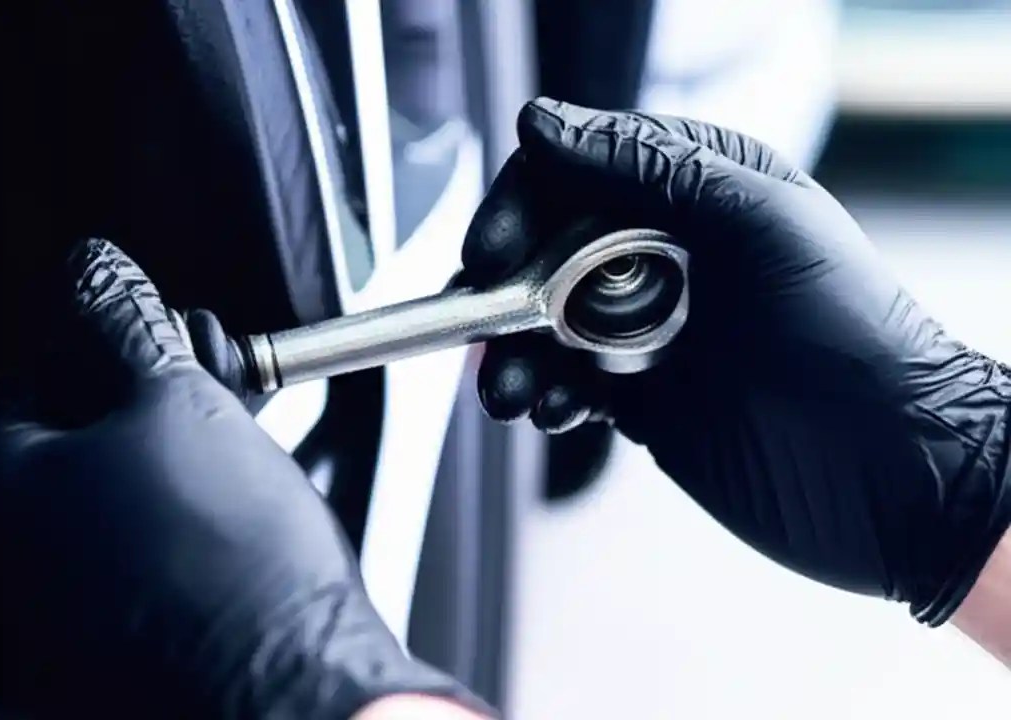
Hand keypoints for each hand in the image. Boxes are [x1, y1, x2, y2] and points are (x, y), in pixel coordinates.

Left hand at [0, 239, 482, 717]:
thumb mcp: (182, 406)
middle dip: (127, 416)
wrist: (293, 701)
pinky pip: (91, 589)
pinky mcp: (72, 682)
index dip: (103, 353)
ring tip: (217, 467)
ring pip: (73, 523)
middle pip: (46, 454)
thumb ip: (125, 323)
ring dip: (137, 480)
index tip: (154, 356)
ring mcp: (24, 638)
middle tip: (197, 405)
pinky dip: (137, 552)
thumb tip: (95, 273)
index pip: (23, 379)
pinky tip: (203, 540)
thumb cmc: (236, 574)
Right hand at [466, 98, 1010, 625]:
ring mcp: (648, 329)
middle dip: (502, 287)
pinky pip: (563, 381)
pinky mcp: (639, 397)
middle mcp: (666, 255)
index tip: (490, 248)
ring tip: (507, 392)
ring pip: (542, 322)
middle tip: (481, 324)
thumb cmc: (852, 339)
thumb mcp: (761, 226)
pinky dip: (542, 393)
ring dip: (509, 351)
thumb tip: (545, 122)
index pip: (578, 170)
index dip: (522, 202)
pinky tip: (553, 410)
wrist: (894, 475)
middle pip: (543, 248)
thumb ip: (652, 168)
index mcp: (699, 193)